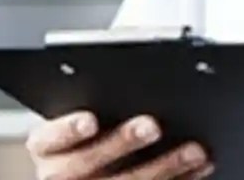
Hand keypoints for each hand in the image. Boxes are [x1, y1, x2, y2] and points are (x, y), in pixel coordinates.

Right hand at [26, 111, 213, 178]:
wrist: (81, 166)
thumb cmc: (83, 132)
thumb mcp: (76, 113)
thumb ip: (93, 98)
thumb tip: (127, 73)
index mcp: (45, 147)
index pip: (49, 138)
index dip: (68, 130)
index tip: (90, 120)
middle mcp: (60, 175)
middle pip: (89, 164)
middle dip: (122, 143)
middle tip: (151, 126)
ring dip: (164, 167)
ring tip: (192, 149)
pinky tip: (198, 167)